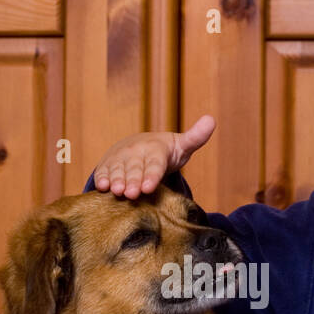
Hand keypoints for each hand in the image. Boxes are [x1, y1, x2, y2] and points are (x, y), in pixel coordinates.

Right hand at [92, 114, 214, 197]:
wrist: (137, 146)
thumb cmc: (164, 152)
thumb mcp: (182, 145)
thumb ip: (196, 137)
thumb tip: (212, 119)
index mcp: (156, 149)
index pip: (155, 164)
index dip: (152, 175)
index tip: (150, 187)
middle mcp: (136, 152)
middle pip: (135, 170)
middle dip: (133, 181)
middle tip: (132, 193)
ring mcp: (120, 158)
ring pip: (118, 171)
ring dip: (117, 180)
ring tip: (117, 191)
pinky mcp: (107, 164)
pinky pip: (104, 171)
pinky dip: (102, 177)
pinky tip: (102, 185)